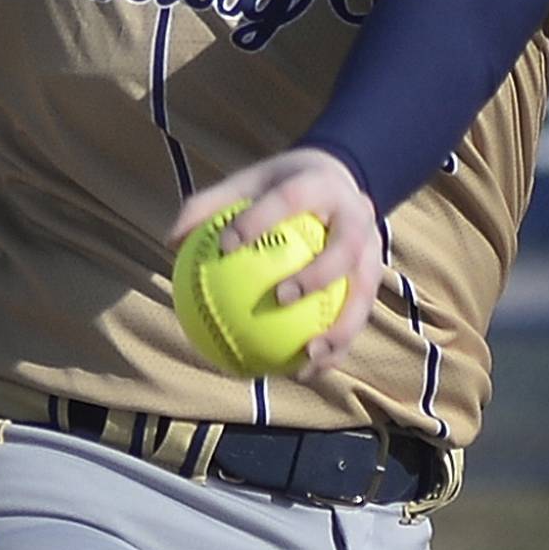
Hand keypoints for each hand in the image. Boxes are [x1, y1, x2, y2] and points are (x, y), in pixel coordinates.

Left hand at [166, 149, 382, 379]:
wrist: (339, 177)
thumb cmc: (280, 186)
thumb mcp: (246, 183)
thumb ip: (209, 206)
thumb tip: (171, 242)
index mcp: (319, 184)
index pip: (289, 199)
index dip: (259, 220)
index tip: (226, 246)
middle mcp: (355, 213)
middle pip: (345, 248)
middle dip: (318, 275)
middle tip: (281, 298)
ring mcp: (373, 245)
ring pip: (363, 290)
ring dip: (340, 327)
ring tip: (307, 357)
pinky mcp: (377, 273)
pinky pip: (359, 315)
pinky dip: (336, 346)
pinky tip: (305, 372)